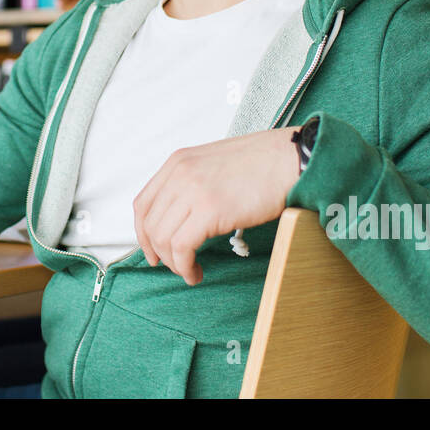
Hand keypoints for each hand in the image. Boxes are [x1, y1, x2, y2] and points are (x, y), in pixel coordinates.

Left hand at [133, 127, 300, 285]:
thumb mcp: (213, 164)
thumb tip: (181, 219)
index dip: (143, 233)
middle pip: (150, 224)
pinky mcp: (210, 210)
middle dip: (158, 253)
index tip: (153, 251)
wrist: (288, 158)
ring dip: (173, 263)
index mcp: (177, 162)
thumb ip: (192, 183)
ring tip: (190, 271)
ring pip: (163, 239)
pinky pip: (182, 247)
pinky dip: (185, 266)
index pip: (142, 203)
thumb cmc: (261, 164)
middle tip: (175, 266)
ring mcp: (193, 191)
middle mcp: (179, 174)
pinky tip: (196, 272)